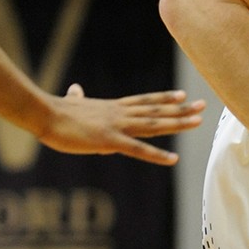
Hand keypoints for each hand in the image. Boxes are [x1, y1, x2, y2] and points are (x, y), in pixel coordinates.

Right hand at [38, 84, 205, 164]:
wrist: (45, 114)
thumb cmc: (55, 111)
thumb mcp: (72, 102)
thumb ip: (78, 97)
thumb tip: (75, 89)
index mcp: (113, 107)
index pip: (145, 101)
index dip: (165, 99)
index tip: (182, 95)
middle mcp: (121, 114)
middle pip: (157, 111)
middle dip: (181, 109)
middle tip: (203, 105)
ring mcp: (118, 126)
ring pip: (154, 124)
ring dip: (178, 124)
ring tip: (198, 121)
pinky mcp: (110, 141)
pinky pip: (139, 149)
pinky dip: (157, 155)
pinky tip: (173, 159)